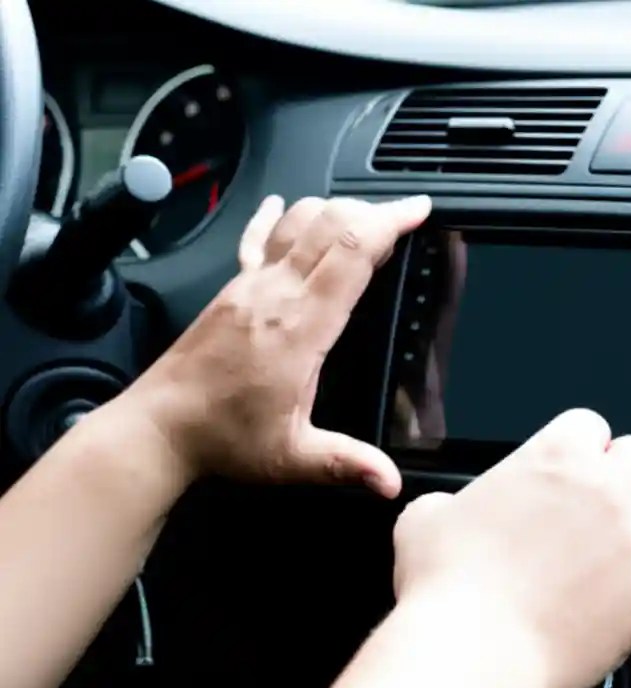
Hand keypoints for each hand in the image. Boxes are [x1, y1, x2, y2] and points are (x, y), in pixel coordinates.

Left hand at [123, 194, 431, 496]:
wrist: (157, 430)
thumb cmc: (222, 439)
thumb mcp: (293, 458)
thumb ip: (346, 465)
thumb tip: (390, 482)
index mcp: (299, 326)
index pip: (350, 252)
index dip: (388, 223)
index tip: (417, 212)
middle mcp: (274, 294)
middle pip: (329, 223)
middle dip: (373, 210)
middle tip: (404, 214)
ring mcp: (248, 286)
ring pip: (296, 221)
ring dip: (334, 210)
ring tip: (365, 218)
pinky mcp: (230, 290)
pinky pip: (256, 238)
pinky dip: (275, 216)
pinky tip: (282, 205)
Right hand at [391, 409, 630, 687]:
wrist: (474, 655)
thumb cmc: (448, 584)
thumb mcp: (428, 516)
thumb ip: (459, 500)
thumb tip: (456, 512)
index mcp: (557, 456)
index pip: (590, 425)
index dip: (577, 448)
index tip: (566, 471)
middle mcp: (607, 492)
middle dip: (622, 474)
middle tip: (593, 505)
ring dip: (629, 534)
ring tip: (588, 564)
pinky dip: (625, 593)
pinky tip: (587, 609)